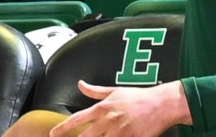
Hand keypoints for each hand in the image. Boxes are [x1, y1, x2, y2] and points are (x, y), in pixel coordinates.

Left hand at [49, 81, 190, 136]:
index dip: (62, 128)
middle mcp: (108, 122)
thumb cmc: (138, 97)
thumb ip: (95, 92)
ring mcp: (120, 133)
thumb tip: (80, 84)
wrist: (161, 104)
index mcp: (101, 109)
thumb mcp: (114, 91)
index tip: (53, 134)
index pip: (76, 120)